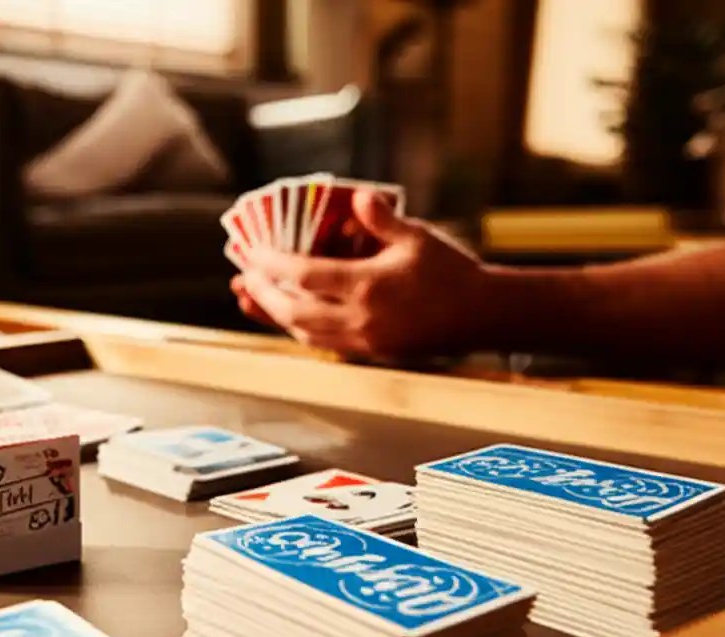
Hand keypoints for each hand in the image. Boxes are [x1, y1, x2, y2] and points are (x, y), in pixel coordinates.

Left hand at [230, 190, 496, 358]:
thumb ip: (382, 219)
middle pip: (293, 311)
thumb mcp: (418, 238)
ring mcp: (363, 340)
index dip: (271, 264)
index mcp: (368, 287)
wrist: (481, 316)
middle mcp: (360, 319)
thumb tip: (358, 196)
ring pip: (303, 332)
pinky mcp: (368, 352)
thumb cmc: (452, 273)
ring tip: (250, 295)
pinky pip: (321, 343)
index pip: (304, 277)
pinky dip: (297, 328)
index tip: (250, 252)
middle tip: (242, 274)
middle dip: (262, 293)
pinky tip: (285, 314)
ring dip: (273, 314)